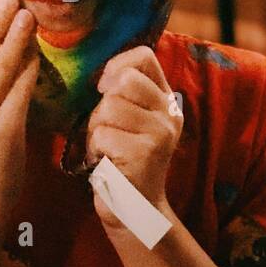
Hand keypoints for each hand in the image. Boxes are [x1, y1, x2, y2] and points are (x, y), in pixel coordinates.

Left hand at [86, 46, 182, 231]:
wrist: (135, 210)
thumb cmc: (122, 161)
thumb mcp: (128, 121)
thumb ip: (123, 95)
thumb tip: (103, 73)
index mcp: (166, 101)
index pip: (144, 57)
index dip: (117, 65)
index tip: (104, 88)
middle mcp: (169, 114)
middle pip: (124, 81)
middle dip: (103, 105)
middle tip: (107, 131)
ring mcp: (160, 133)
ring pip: (109, 108)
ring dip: (96, 131)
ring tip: (107, 150)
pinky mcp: (145, 153)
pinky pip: (103, 135)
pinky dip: (96, 150)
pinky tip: (108, 164)